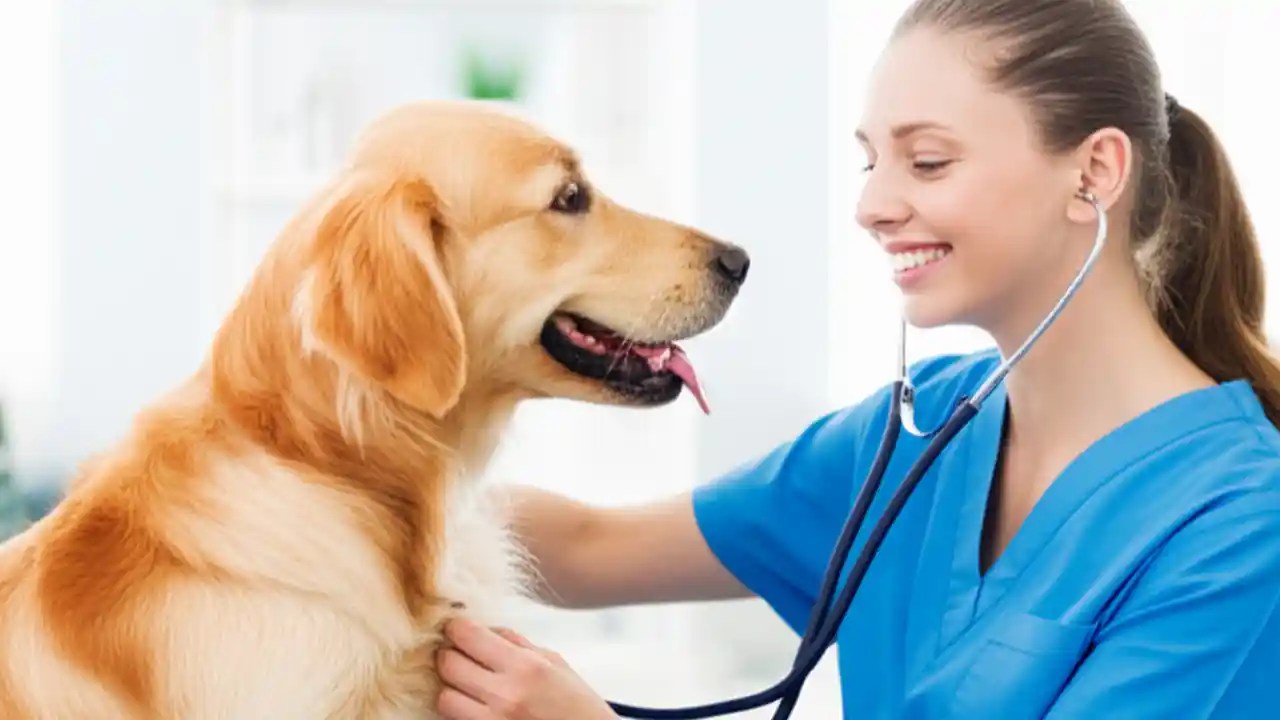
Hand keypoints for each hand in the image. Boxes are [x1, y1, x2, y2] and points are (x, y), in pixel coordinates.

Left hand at [437, 617, 616, 719]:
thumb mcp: (554, 662)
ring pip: (444, 698)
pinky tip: (473, 702)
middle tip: (461, 653)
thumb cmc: (576, 702)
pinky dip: (459, 709)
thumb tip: (484, 628)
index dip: (457, 628)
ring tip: (467, 683)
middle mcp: (505, 695)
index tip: (459, 628)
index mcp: (525, 667)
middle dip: (450, 654)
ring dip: (452, 687)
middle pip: (447, 665)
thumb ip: (517, 643)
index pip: (467, 636)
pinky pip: (455, 719)